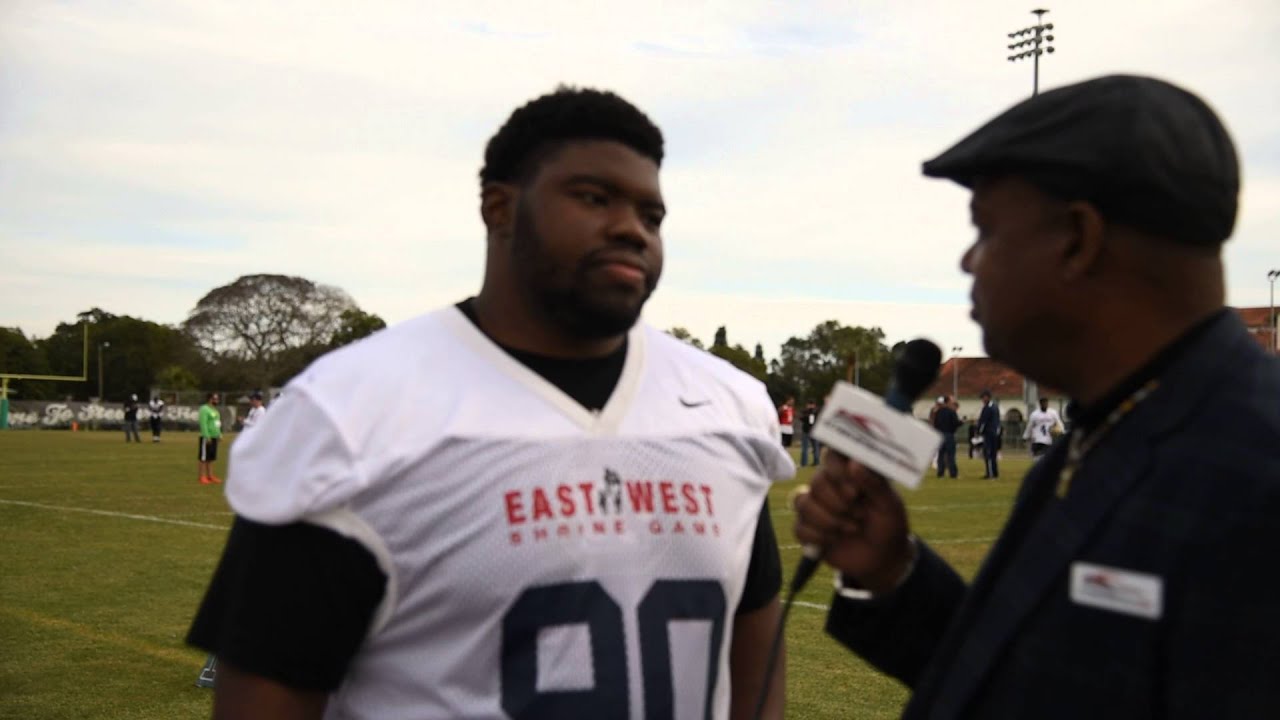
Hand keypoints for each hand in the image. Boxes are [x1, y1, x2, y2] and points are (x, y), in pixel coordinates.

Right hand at [793, 450, 912, 593]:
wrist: (883, 558)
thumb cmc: (888, 525)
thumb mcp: (889, 504)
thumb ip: (874, 483)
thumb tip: (853, 463)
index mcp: (849, 474)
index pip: (831, 457)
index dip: (837, 470)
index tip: (854, 491)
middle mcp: (829, 487)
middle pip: (816, 481)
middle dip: (838, 502)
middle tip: (859, 514)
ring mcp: (816, 507)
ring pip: (802, 503)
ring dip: (828, 520)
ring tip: (851, 529)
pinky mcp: (808, 529)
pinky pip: (799, 527)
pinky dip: (818, 537)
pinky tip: (834, 541)